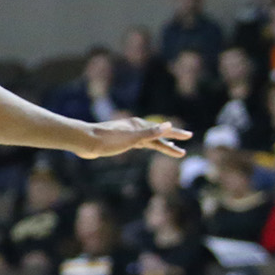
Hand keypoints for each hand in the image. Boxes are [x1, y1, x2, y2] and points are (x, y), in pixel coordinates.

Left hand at [75, 117, 190, 159]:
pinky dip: (147, 145)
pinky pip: (139, 143)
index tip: (189, 136)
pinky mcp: (119, 141)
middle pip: (158, 135)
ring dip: (161, 144)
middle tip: (186, 142)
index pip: (163, 130)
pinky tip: (147, 146)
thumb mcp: (131, 137)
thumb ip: (150, 133)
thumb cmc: (107, 139)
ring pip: (149, 140)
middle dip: (172, 139)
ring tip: (173, 149)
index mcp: (139, 126)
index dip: (176, 134)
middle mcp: (134, 129)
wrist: (84, 141)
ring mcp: (127, 135)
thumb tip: (168, 124)